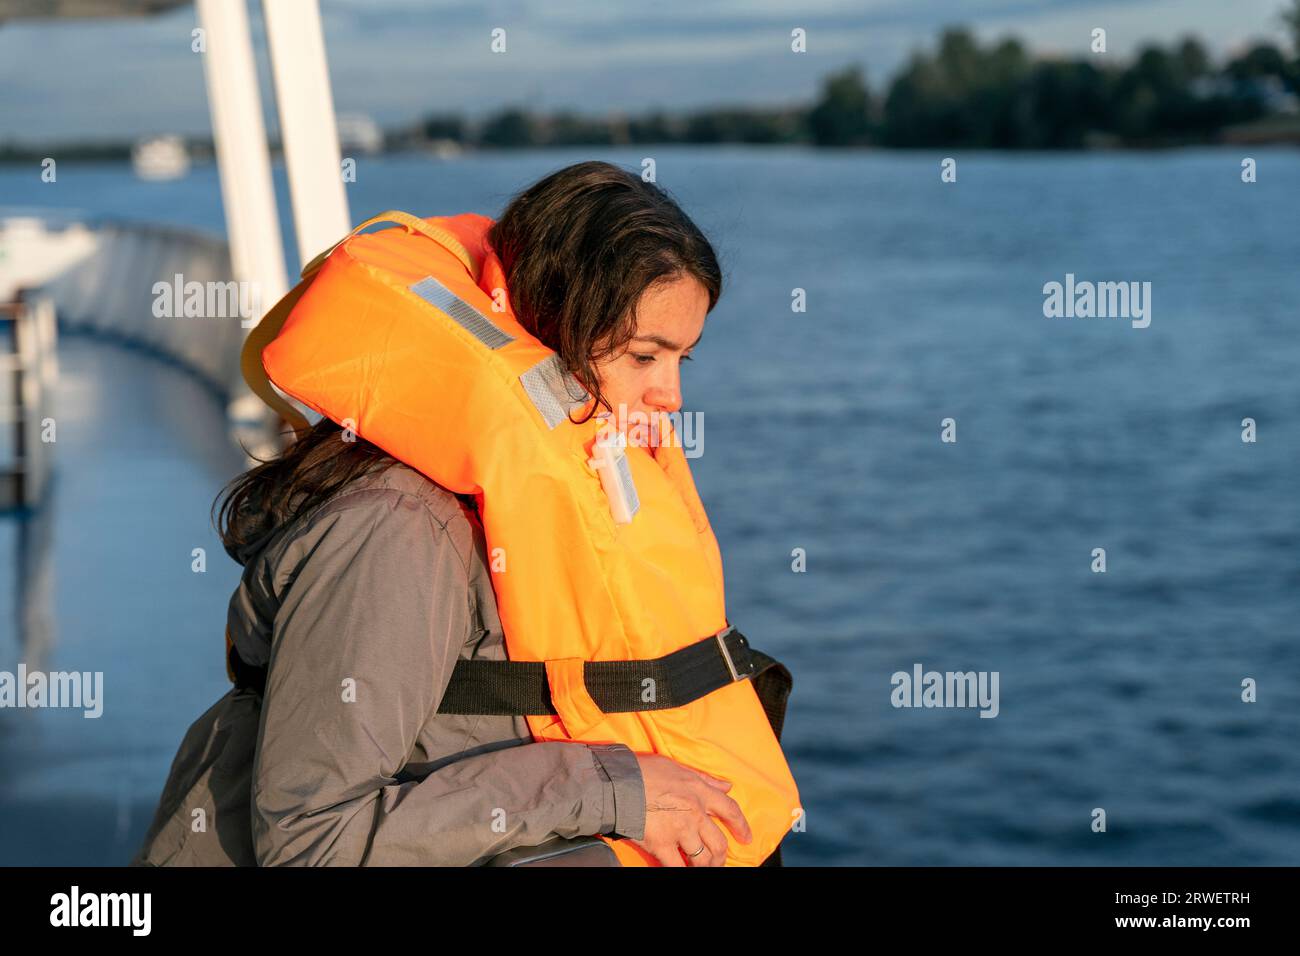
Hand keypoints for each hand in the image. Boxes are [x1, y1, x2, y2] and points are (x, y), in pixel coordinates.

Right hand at [626, 753, 751, 866]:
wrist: (618, 782)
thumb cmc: (644, 771)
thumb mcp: (677, 767)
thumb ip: (704, 779)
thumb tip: (726, 786)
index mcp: (699, 791)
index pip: (730, 810)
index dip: (741, 826)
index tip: (746, 837)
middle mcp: (695, 812)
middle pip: (718, 842)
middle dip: (721, 856)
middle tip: (718, 861)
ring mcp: (679, 830)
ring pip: (702, 859)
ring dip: (704, 867)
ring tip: (700, 868)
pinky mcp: (661, 844)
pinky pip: (677, 867)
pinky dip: (681, 871)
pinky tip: (681, 869)